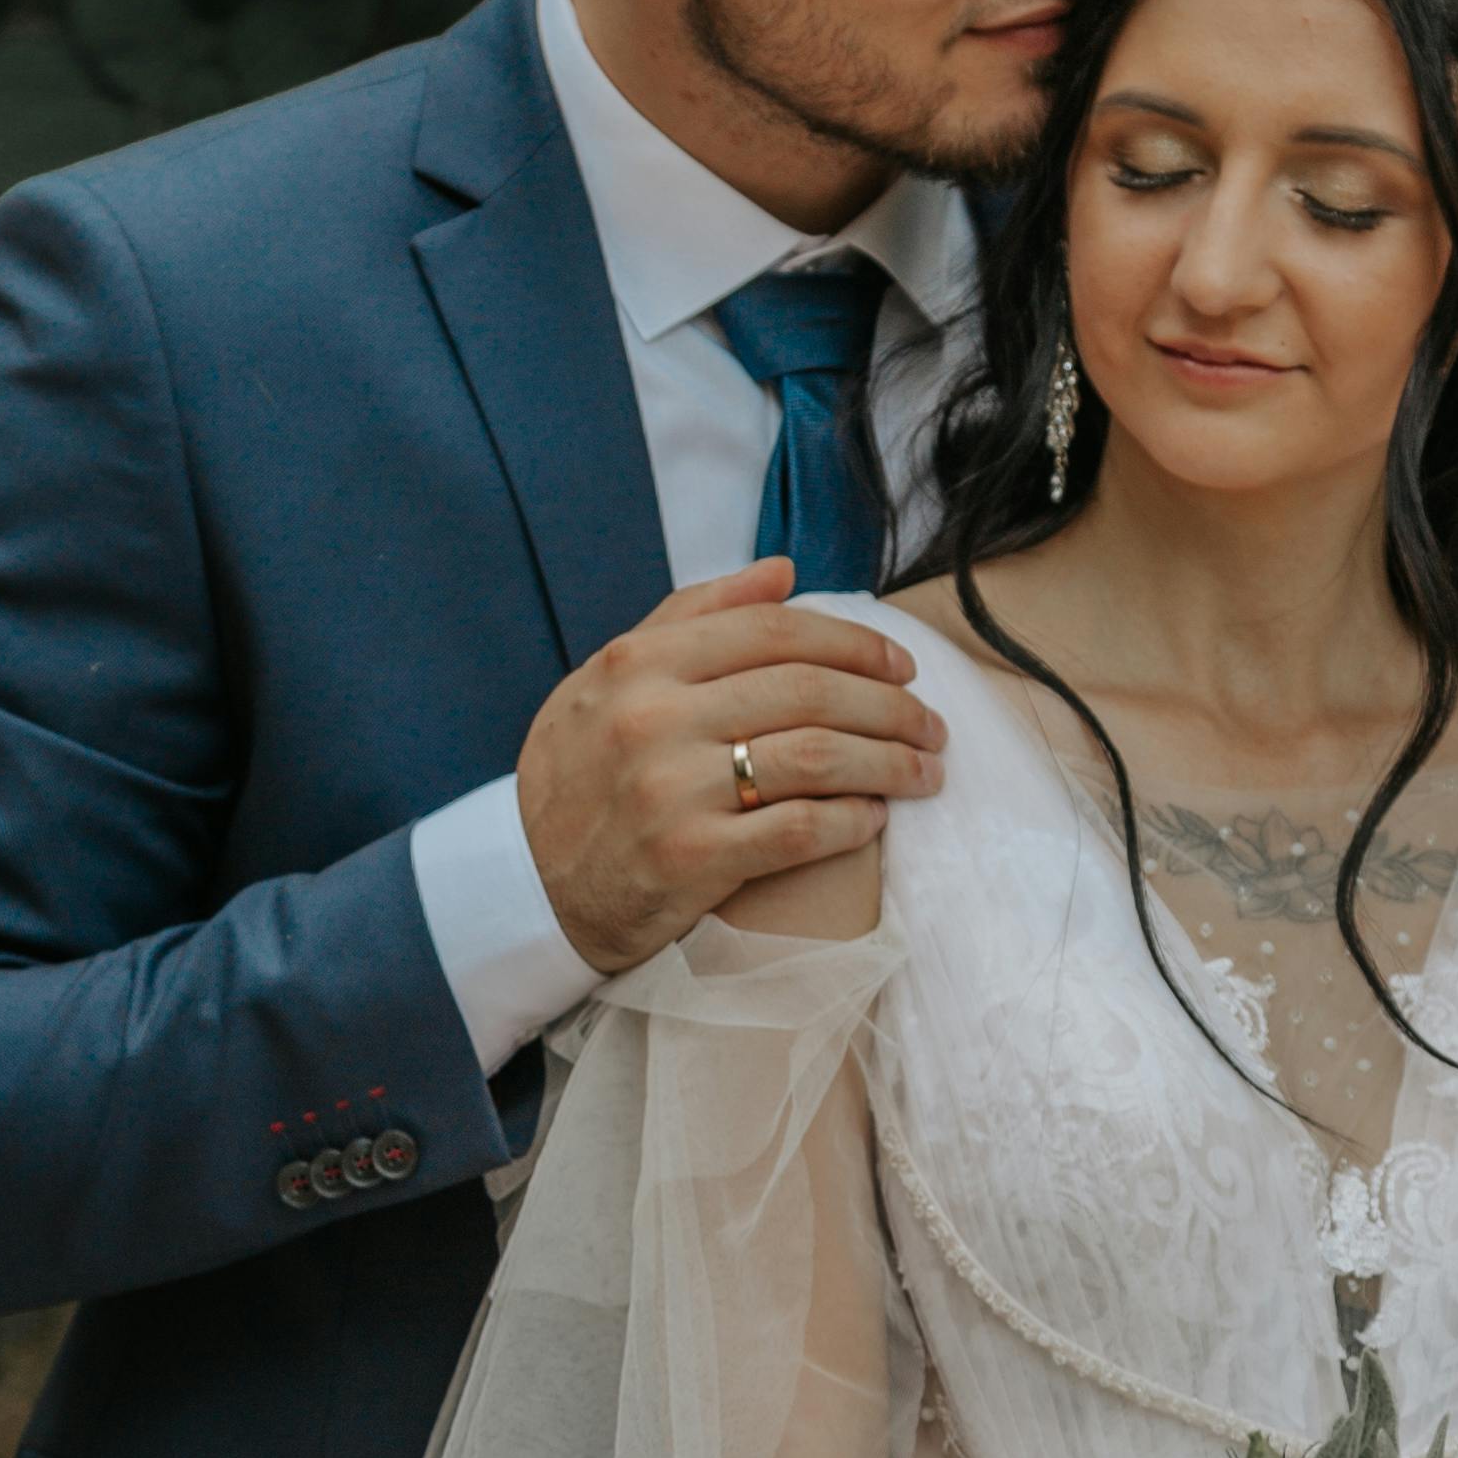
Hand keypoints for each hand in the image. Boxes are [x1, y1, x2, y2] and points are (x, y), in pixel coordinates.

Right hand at [515, 560, 943, 974]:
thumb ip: (691, 615)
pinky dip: (852, 820)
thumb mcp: (609, 678)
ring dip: (889, 762)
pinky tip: (876, 818)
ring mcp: (672, 791)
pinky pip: (798, 830)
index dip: (855, 643)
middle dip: (891, 706)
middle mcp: (654, 717)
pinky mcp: (689, 861)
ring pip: (817, 756)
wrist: (525, 885)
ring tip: (925, 771)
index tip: (902, 667)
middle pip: (810, 691)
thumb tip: (782, 572)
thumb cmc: (580, 774)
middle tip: (931, 725)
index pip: (776, 631)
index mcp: (639, 662)